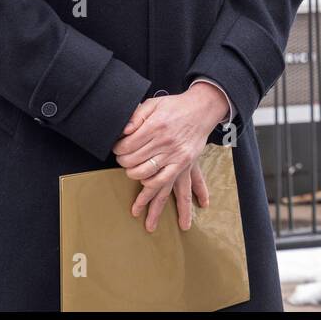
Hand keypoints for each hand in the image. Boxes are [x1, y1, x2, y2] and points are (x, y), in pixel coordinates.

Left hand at [113, 88, 219, 231]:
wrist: (203, 108)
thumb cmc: (176, 107)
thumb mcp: (153, 104)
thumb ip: (136, 116)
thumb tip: (123, 131)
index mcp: (156, 129)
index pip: (128, 147)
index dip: (119, 150)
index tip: (117, 150)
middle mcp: (166, 146)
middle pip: (138, 167)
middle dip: (127, 171)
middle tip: (125, 169)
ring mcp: (177, 158)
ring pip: (158, 185)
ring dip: (147, 201)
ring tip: (139, 216)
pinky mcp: (186, 163)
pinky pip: (176, 184)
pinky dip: (167, 193)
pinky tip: (160, 201)